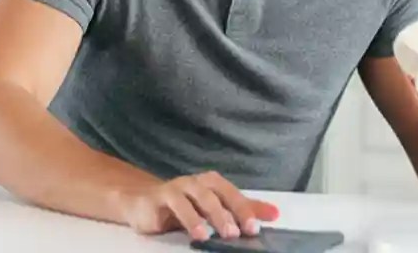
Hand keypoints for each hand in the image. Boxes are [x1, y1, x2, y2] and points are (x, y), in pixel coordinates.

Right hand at [113, 170, 279, 240]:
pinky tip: (198, 233)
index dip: (245, 209)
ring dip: (211, 215)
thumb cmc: (182, 207)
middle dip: (230, 212)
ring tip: (221, 234)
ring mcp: (178, 186)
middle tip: (240, 232)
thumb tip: (275, 214)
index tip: (254, 229)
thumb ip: (242, 211)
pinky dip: (189, 218)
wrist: (142, 203)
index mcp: (212, 183)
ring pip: (198, 196)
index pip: (232, 194)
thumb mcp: (213, 210)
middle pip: (217, 193)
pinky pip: (176, 204)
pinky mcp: (160, 196)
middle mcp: (196, 182)